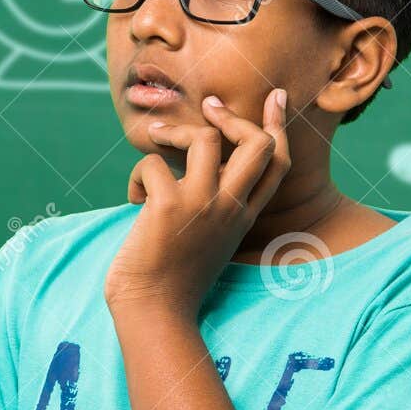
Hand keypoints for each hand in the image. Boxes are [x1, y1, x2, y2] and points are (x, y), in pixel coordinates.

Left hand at [104, 90, 291, 318]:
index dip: (277, 126)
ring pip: (204, 138)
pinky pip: (153, 163)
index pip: (277, 164)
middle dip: (231, 116)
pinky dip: (137, 175)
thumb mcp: (208, 238)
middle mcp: (230, 208)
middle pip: (257, 144)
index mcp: (243, 216)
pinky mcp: (168, 205)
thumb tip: (198, 160)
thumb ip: (213, 203)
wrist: (154, 311)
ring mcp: (202, 205)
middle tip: (207, 108)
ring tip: (154, 145)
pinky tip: (133, 200)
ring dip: (173, 133)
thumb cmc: (172, 278)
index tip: (274, 98)